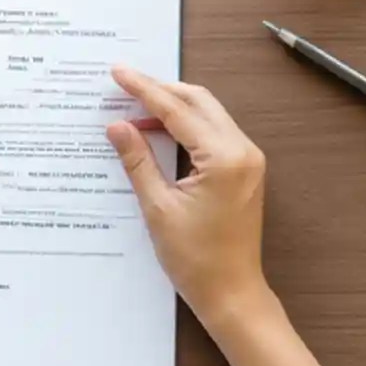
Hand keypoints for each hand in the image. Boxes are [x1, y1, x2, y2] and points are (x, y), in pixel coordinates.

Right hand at [105, 66, 268, 329]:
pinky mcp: (244, 171)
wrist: (232, 293)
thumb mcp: (158, 208)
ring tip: (135, 107)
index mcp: (224, 158)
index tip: (119, 73)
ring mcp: (248, 160)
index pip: (177, 111)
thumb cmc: (197, 259)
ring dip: (173, 107)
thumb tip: (117, 126)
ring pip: (208, 114)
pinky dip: (186, 126)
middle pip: (198, 102)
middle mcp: (243, 151)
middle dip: (160, 90)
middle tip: (125, 84)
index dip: (144, 90)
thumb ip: (138, 160)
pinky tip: (158, 132)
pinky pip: (214, 134)